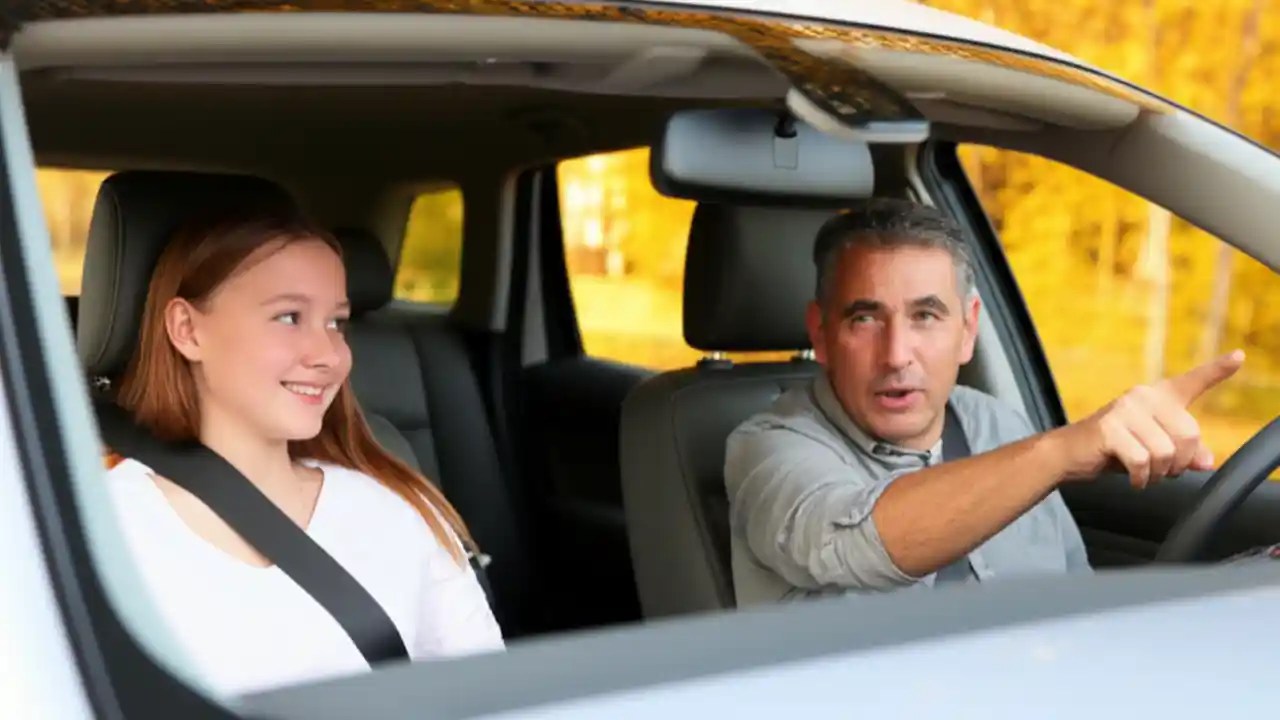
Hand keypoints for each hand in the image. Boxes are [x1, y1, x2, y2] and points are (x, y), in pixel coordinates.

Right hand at [1053, 350, 1244, 487]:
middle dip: (1178, 464)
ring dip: (1159, 474)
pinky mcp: (1110, 428)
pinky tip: (1134, 479)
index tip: (1239, 357)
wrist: (1067, 454)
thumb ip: (1184, 453)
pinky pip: (1143, 461)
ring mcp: (1125, 410)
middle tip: (1161, 471)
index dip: (1218, 370)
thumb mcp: (1153, 450)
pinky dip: (1142, 479)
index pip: (1192, 381)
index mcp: (1157, 397)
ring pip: (1166, 452)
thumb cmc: (1112, 450)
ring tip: (1145, 474)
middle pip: (1188, 436)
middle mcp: (1142, 396)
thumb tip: (1206, 462)